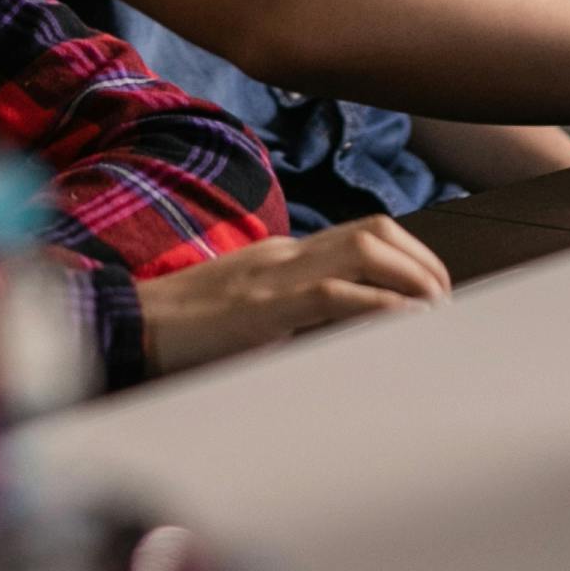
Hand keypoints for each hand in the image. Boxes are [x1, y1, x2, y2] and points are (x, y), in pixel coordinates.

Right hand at [137, 218, 452, 373]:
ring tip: (433, 314)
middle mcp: (284, 254)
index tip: (434, 292)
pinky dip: (379, 307)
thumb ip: (291, 315)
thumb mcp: (247, 315)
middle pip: (375, 231)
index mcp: (282, 254)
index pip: (363, 233)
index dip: (411, 256)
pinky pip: (335, 294)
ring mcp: (273, 275)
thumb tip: (344, 338)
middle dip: (424, 263)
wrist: (124, 330)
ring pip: (365, 250)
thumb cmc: (181, 333)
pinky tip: (402, 326)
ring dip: (412, 278)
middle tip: (445, 304)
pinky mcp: (262, 308)